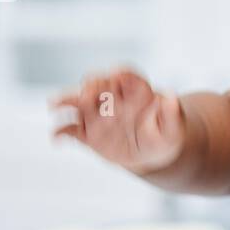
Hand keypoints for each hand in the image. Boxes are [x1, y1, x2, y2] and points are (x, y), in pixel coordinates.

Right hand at [52, 68, 185, 172]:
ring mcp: (97, 114)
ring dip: (66, 100)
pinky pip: (70, 129)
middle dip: (90, 87)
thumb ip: (172, 112)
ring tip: (55, 105)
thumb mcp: (174, 127)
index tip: (116, 77)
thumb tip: (172, 96)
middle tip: (86, 97)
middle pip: (96, 83)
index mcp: (135, 91)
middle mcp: (112, 98)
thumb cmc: (164, 135)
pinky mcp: (87, 133)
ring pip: (77, 101)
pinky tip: (56, 139)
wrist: (152, 154)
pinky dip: (60, 132)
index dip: (119, 74)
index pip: (125, 75)